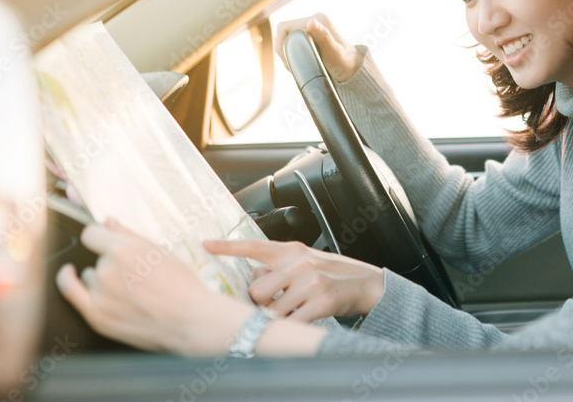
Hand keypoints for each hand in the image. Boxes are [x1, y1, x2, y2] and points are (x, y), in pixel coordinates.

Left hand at [56, 219, 252, 356]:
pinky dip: (68, 280)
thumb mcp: (162, 251)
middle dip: (113, 261)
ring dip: (103, 278)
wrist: (189, 321)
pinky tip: (69, 274)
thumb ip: (129, 235)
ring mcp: (100, 295)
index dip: (101, 236)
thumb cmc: (182, 285)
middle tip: (136, 273)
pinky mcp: (97, 315)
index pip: (92, 233)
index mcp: (124, 250)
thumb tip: (109, 222)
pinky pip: (71, 292)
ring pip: (91, 276)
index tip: (105, 239)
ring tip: (130, 288)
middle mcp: (107, 271)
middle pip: (97, 257)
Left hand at [205, 239, 384, 322]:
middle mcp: (298, 263)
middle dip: (260, 303)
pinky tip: (300, 322)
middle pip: (257, 290)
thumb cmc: (331, 274)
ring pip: (272, 310)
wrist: (366, 283)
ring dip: (277, 318)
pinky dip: (290, 328)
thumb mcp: (304, 261)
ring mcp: (310, 283)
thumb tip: (252, 282)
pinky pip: (291, 323)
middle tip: (273, 306)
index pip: (254, 245)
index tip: (206, 244)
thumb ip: (278, 268)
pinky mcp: (321, 302)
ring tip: (292, 313)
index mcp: (291, 251)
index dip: (227, 246)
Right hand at [274, 13, 363, 82]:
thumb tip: (311, 22)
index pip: (285, 27)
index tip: (289, 62)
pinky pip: (292, 41)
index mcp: (318, 20)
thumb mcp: (334, 51)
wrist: (352, 69)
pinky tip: (297, 63)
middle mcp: (315, 20)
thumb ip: (324, 37)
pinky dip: (290, 52)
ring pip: (287, 37)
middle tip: (290, 67)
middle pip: (284, 32)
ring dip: (286, 52)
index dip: (281, 45)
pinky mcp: (311, 35)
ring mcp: (312, 27)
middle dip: (283, 50)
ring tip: (293, 67)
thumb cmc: (345, 62)